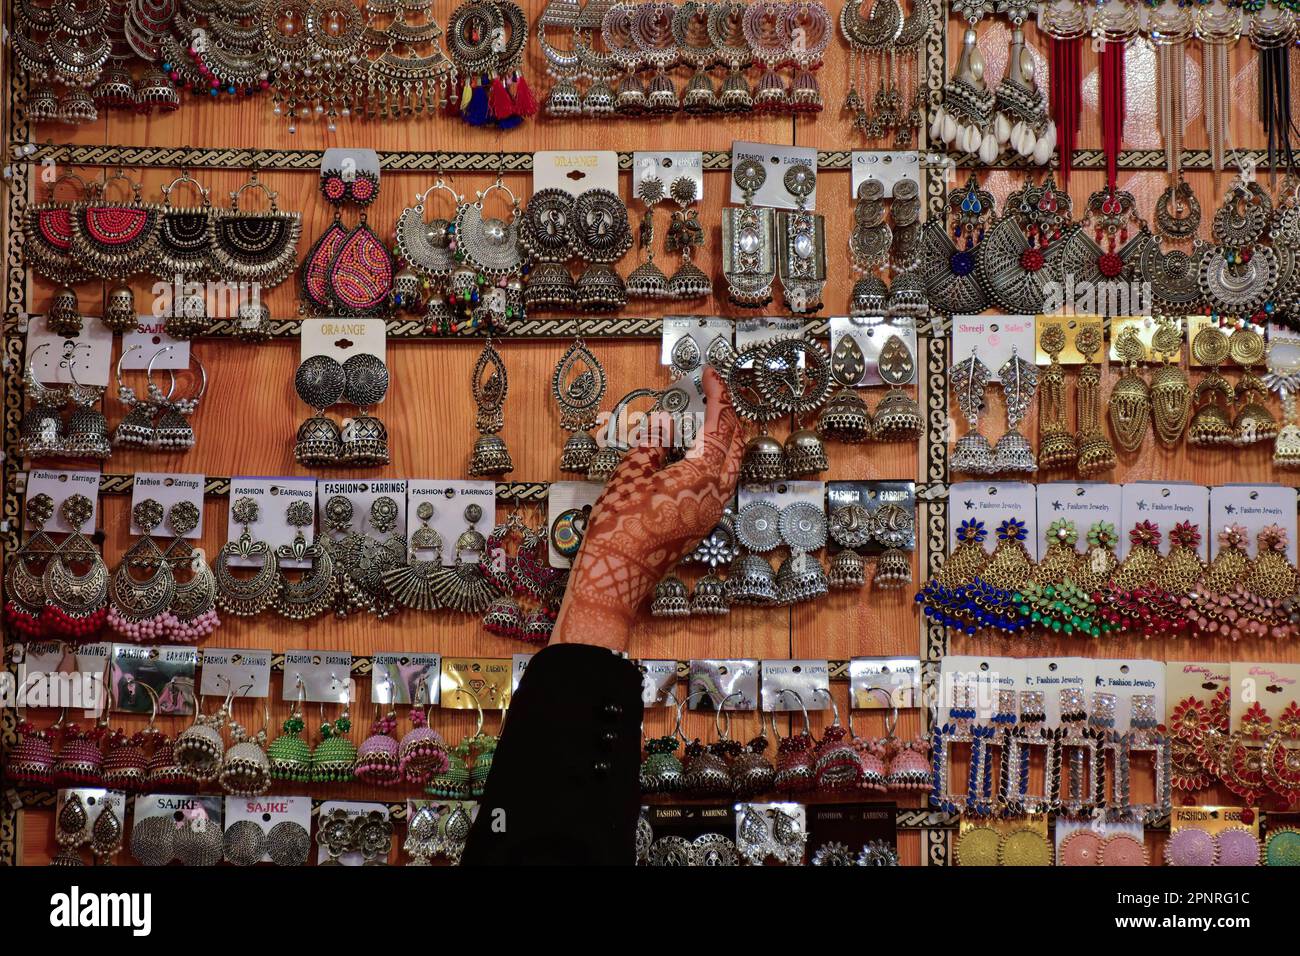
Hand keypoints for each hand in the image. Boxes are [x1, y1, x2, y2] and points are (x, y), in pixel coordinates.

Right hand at [551, 366, 744, 650]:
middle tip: (713, 395)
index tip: (711, 375)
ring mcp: (711, 513)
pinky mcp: (701, 525)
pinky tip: (693, 454)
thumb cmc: (619, 523)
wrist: (616, 574)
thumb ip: (654, 441)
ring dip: (723, 440)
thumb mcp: (630, 472)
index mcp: (701, 476)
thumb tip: (666, 421)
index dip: (719, 396)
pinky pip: (718, 484)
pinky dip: (713, 461)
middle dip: (727, 417)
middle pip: (735, 446)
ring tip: (704, 420)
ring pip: (730, 467)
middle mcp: (715, 494)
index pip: (721, 426)